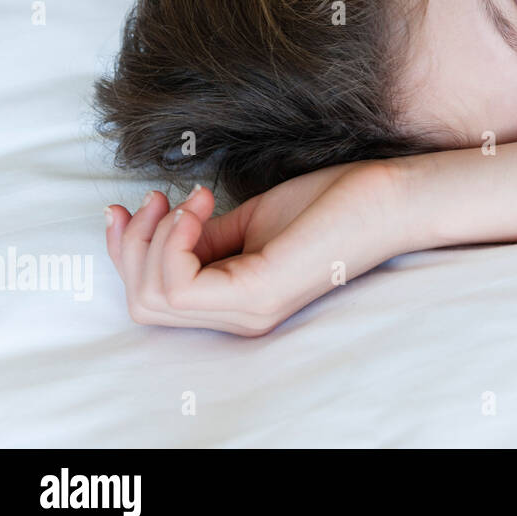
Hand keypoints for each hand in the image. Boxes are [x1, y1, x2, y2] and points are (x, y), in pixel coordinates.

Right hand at [104, 161, 401, 335]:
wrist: (387, 197)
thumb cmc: (331, 203)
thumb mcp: (248, 219)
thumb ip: (203, 237)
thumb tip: (156, 233)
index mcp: (239, 302)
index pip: (153, 300)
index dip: (129, 252)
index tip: (142, 202)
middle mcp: (242, 318)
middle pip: (143, 304)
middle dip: (134, 246)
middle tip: (161, 198)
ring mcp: (250, 310)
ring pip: (153, 298)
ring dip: (153, 240)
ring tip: (188, 199)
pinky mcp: (259, 293)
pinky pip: (180, 285)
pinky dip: (175, 240)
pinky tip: (200, 205)